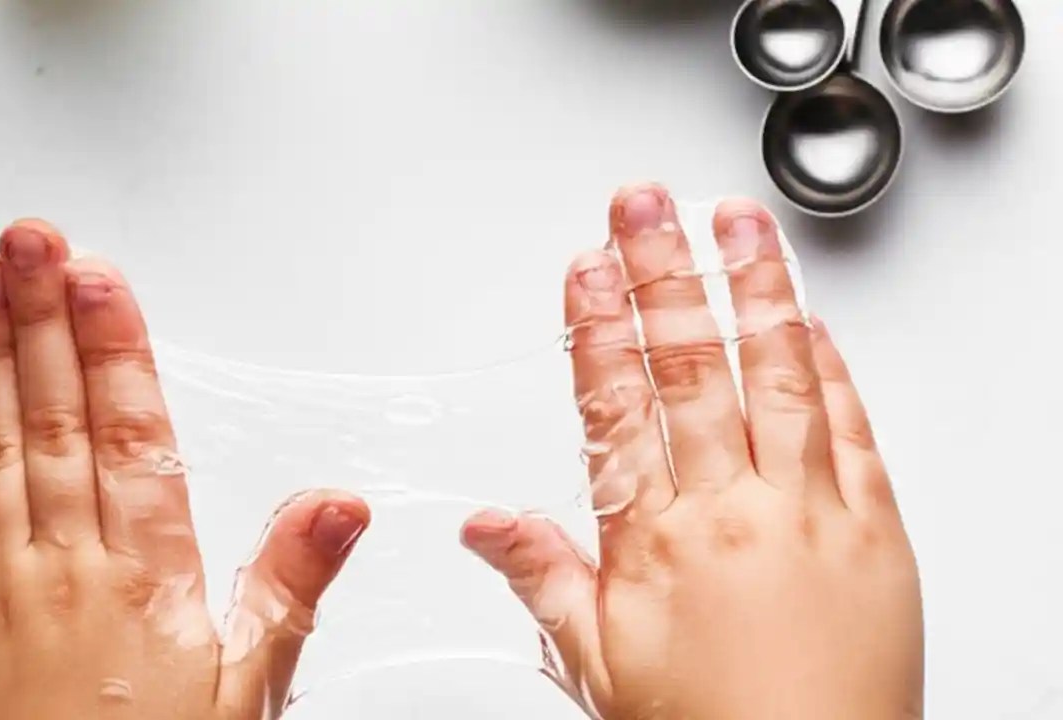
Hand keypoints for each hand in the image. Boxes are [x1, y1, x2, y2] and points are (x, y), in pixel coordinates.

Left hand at [0, 220, 369, 719]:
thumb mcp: (251, 692)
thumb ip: (290, 587)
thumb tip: (338, 504)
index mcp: (146, 583)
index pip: (131, 439)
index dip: (114, 350)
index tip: (100, 278)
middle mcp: (65, 572)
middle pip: (54, 422)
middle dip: (43, 319)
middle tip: (31, 239)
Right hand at [462, 187, 923, 718]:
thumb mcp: (599, 669)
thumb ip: (544, 580)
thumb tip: (486, 523)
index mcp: (657, 543)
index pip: (616, 407)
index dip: (597, 328)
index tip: (586, 267)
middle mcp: (734, 513)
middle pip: (691, 368)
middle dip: (661, 275)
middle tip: (643, 204)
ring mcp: (812, 513)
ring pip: (779, 376)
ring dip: (753, 289)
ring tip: (733, 222)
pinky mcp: (877, 529)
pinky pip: (854, 429)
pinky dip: (833, 367)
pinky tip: (812, 318)